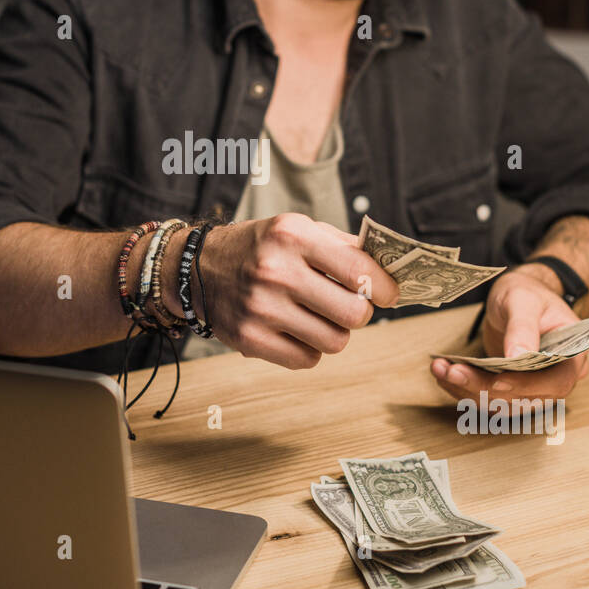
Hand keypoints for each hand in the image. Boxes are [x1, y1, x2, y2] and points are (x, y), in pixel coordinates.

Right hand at [176, 213, 399, 369]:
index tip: (388, 294)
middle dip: (360, 312)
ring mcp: (261, 308)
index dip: (385, 287)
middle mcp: (276, 271)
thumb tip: (390, 272)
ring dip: (334, 333)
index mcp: (292, 235)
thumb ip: (342, 246)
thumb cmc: (260, 248)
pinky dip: (309, 349)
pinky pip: (307, 360)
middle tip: (349, 306)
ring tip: (318, 318)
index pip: (360, 269)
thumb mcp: (297, 229)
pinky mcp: (250, 339)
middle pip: (354, 313)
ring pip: (335, 342)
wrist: (198, 269)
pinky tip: (296, 330)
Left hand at [430, 264, 588, 404]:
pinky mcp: (511, 390)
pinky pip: (488, 399)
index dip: (526, 386)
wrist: (517, 298)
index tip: (496, 382)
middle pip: (524, 398)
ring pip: (502, 404)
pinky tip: (442, 373)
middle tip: (452, 371)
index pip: (555, 382)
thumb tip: (518, 357)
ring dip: (468, 391)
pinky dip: (463, 389)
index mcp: (573, 356)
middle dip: (484, 388)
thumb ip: (523, 327)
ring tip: (440, 370)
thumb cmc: (526, 294)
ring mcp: (534, 388)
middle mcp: (556, 378)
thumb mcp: (524, 300)